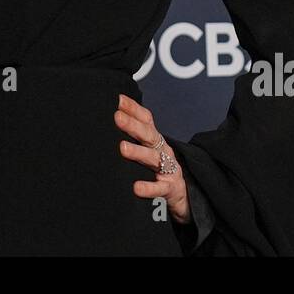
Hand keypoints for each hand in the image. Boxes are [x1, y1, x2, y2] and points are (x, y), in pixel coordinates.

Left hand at [115, 93, 189, 224]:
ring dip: (138, 152)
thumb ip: (134, 137)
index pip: (146, 120)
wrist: (181, 194)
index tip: (118, 100)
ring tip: (122, 148)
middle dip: (132, 125)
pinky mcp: (170, 188)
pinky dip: (148, 188)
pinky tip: (136, 188)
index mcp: (155, 140)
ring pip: (153, 158)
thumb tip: (112, 118)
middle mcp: (162, 150)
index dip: (133, 108)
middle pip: (149, 135)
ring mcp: (168, 168)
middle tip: (117, 118)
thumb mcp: (149, 150)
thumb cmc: (159, 169)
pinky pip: (159, 188)